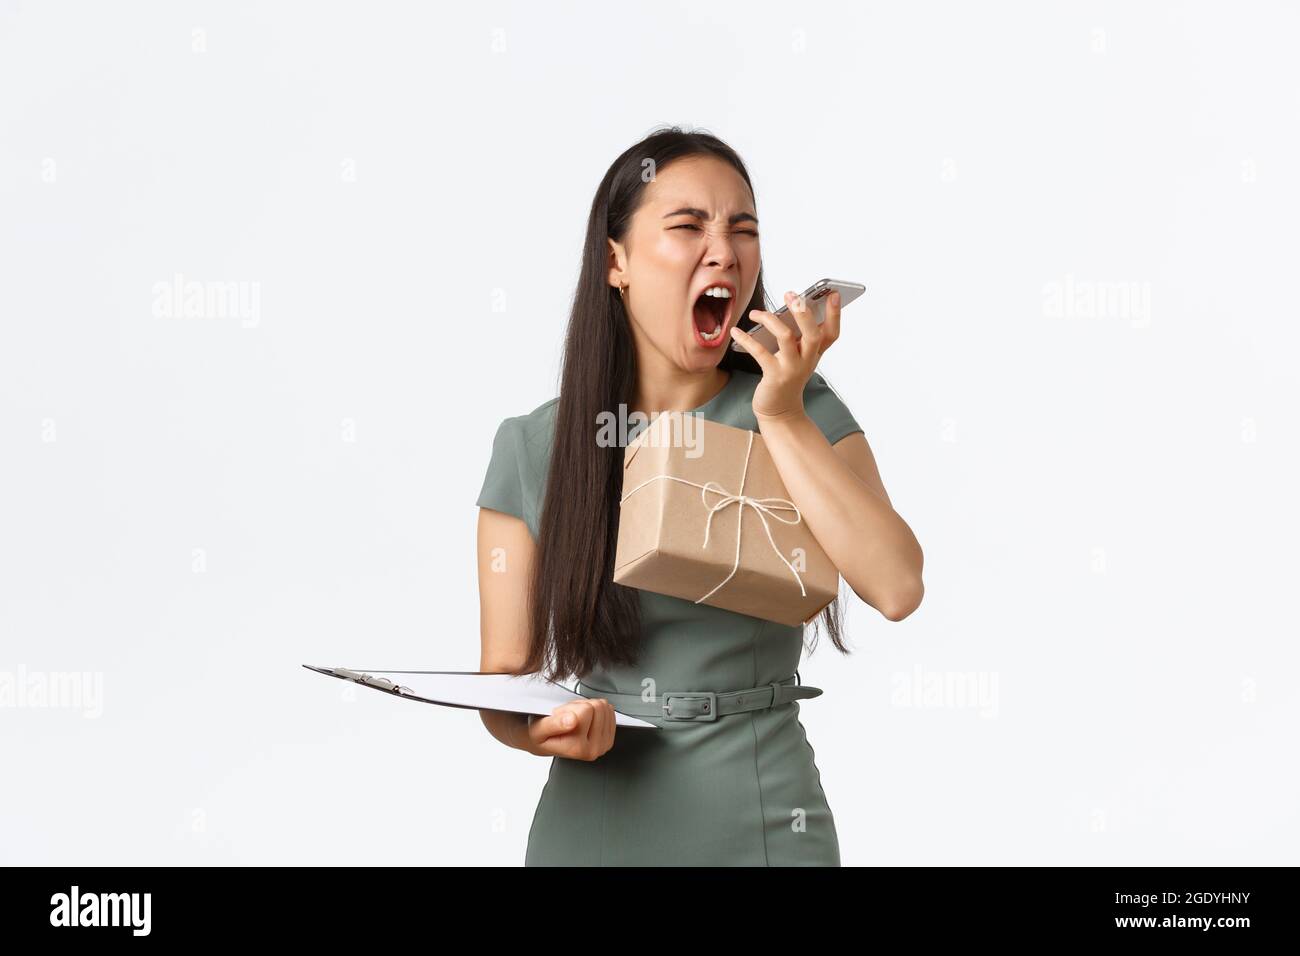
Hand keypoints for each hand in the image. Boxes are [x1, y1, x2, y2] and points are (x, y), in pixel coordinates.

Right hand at [521, 698, 616, 760]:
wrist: (544, 743)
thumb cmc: (540, 735)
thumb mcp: (539, 729)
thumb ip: (555, 724)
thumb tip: (572, 720)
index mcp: (578, 748)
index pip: (587, 709)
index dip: (571, 707)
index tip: (560, 717)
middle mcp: (594, 750)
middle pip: (598, 707)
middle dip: (580, 707)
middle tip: (567, 717)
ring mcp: (603, 745)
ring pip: (604, 707)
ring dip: (587, 708)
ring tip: (573, 719)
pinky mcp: (608, 739)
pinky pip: (609, 711)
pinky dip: (595, 711)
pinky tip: (582, 721)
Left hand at [729, 289, 841, 423]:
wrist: (780, 410)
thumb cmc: (787, 376)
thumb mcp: (799, 357)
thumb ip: (799, 335)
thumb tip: (788, 307)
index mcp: (815, 352)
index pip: (832, 333)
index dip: (835, 314)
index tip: (833, 293)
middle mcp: (807, 360)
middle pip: (813, 333)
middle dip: (803, 312)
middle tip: (791, 294)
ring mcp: (792, 368)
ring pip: (786, 338)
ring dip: (770, 320)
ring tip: (755, 313)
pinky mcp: (774, 376)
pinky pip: (760, 352)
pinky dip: (746, 340)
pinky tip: (736, 331)